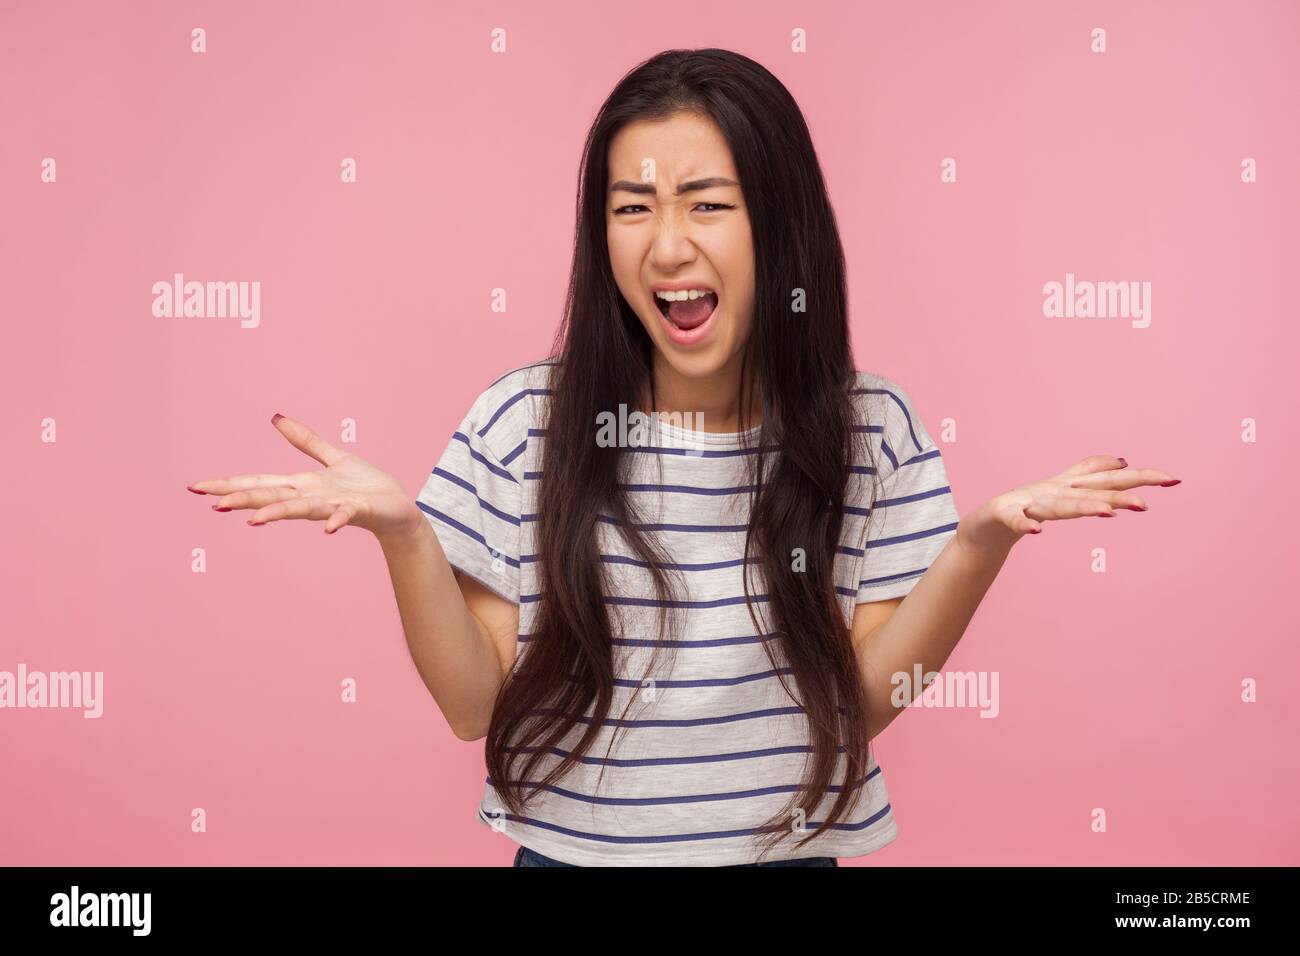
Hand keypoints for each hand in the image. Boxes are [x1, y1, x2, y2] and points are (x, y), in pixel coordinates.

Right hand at [186, 413, 424, 540]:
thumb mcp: (334, 457)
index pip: (259, 483)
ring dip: (278, 514)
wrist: (398, 510)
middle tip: (212, 503)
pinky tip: (328, 528)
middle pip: (272, 497)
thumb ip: (305, 441)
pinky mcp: (359, 511)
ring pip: (300, 509)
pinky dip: (336, 520)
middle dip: (243, 499)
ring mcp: (333, 506)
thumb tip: (276, 417)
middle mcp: (312, 498)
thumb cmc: (367, 487)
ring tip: (252, 520)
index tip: (196, 487)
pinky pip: (345, 515)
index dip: (229, 483)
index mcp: (303, 485)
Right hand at [956, 455, 1179, 554]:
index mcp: (1068, 486)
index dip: (1140, 478)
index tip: (1174, 480)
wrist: (984, 524)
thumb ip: (1091, 473)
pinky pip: (1015, 520)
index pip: (1109, 480)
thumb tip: (1124, 461)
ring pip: (1059, 507)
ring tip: (1106, 513)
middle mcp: (1052, 491)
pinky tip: (1037, 530)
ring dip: (1081, 508)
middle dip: (1118, 495)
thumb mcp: (1063, 491)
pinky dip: (1025, 523)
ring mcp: (1028, 503)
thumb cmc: (1024, 505)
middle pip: (1090, 492)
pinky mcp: (1003, 515)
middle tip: (1146, 505)